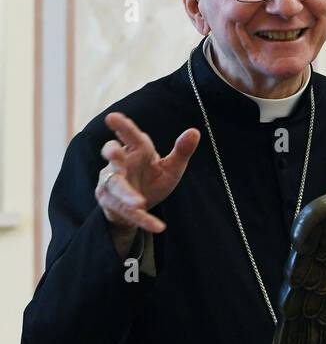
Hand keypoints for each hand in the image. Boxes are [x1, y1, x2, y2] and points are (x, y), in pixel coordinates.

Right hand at [96, 112, 199, 235]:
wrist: (138, 205)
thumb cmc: (153, 178)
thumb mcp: (171, 167)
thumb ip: (182, 151)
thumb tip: (195, 131)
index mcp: (137, 151)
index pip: (131, 136)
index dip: (122, 126)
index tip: (112, 117)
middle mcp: (121, 164)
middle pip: (114, 158)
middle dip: (112, 154)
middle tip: (113, 153)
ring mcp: (112, 184)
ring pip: (115, 186)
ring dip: (126, 194)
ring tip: (139, 202)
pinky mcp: (111, 203)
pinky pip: (127, 211)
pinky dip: (143, 219)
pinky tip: (158, 226)